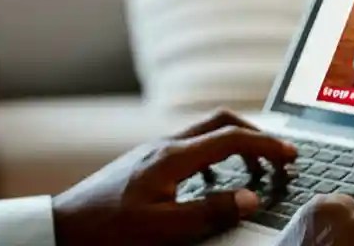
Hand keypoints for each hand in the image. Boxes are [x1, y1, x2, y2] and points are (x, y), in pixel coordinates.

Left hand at [52, 110, 297, 245]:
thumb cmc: (108, 230)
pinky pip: (189, 148)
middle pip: (219, 123)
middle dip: (254, 135)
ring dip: (234, 146)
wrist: (63, 228)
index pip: (231, 138)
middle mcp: (163, 146)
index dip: (266, 145)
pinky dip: (213, 157)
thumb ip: (211, 211)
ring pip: (204, 134)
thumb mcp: (165, 229)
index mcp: (172, 157)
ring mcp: (152, 152)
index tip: (290, 155)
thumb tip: (250, 198)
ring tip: (252, 173)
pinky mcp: (144, 163)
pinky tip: (213, 183)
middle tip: (277, 157)